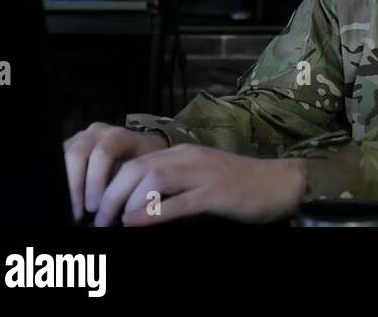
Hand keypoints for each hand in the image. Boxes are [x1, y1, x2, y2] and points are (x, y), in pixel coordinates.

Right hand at [63, 122, 168, 221]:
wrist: (143, 148)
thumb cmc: (144, 162)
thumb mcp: (143, 170)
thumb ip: (128, 183)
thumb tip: (110, 209)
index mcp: (118, 136)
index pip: (103, 154)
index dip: (95, 181)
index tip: (94, 208)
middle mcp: (97, 132)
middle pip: (77, 154)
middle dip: (76, 186)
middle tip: (79, 213)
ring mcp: (81, 137)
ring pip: (64, 156)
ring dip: (67, 185)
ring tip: (73, 209)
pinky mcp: (71, 144)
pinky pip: (60, 160)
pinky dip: (63, 180)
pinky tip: (68, 199)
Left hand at [92, 144, 306, 226]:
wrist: (280, 183)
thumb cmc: (239, 186)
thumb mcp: (198, 179)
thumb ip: (171, 186)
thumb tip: (133, 207)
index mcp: (182, 152)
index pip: (134, 162)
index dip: (109, 185)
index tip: (97, 209)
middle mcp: (188, 157)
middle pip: (136, 169)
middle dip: (110, 195)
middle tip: (99, 220)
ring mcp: (203, 173)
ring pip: (152, 180)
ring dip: (126, 204)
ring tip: (115, 223)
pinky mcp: (217, 193)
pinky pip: (179, 201)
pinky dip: (153, 213)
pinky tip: (136, 223)